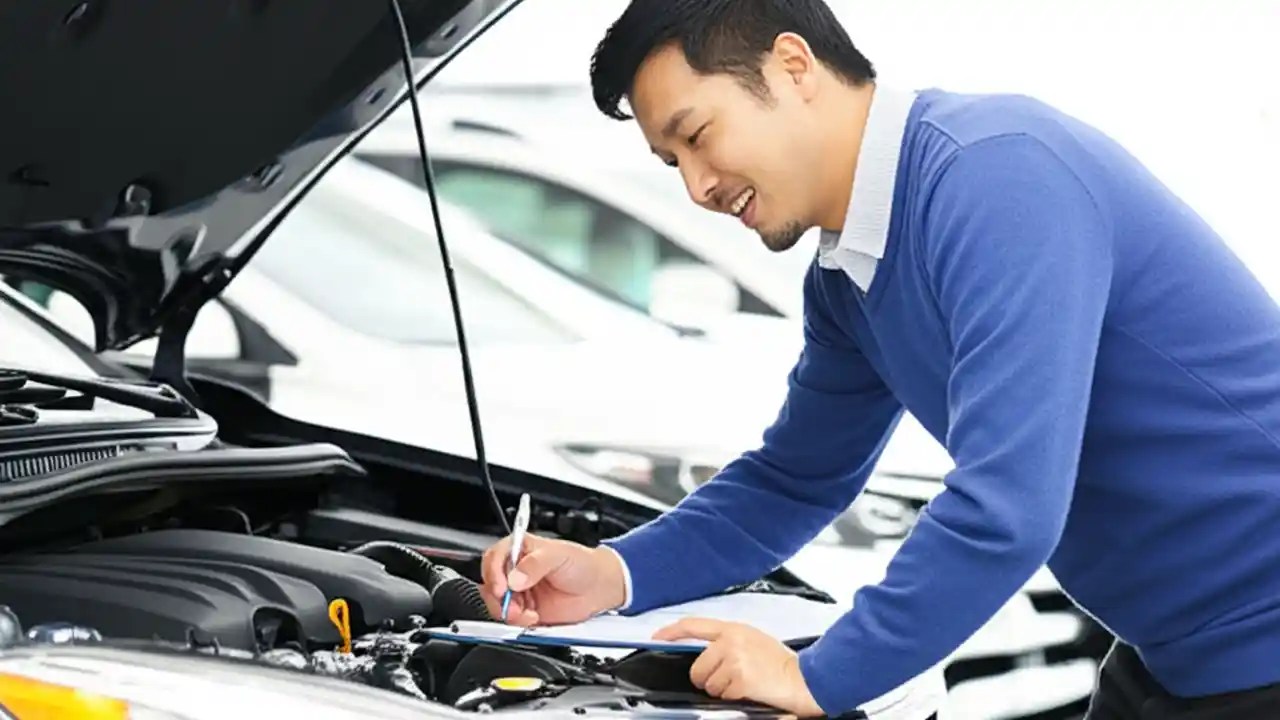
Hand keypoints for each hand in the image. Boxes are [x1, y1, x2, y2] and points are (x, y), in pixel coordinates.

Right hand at [480, 534, 625, 626]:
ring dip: (508, 611)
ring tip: (526, 614)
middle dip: (498, 597)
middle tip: (511, 604)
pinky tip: (533, 618)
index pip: (494, 558)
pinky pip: (512, 619)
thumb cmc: (582, 563)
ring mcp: (520, 592)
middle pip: (491, 583)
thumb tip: (515, 579)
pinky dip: (518, 621)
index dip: (493, 572)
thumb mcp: (559, 555)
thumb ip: (535, 565)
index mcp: (520, 550)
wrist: (599, 587)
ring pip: (498, 604)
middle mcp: (516, 571)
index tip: (501, 587)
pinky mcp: (526, 611)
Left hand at [653, 618, 824, 717]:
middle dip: (705, 678)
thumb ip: (727, 642)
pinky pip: (721, 695)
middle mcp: (731, 641)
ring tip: (743, 683)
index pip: (692, 625)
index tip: (657, 638)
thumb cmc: (780, 662)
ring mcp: (734, 660)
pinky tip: (749, 690)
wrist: (802, 677)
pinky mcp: (739, 679)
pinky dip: (733, 697)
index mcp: (733, 629)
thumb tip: (703, 655)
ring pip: (707, 684)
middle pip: (696, 666)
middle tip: (726, 680)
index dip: (670, 632)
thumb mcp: (752, 640)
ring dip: (721, 689)